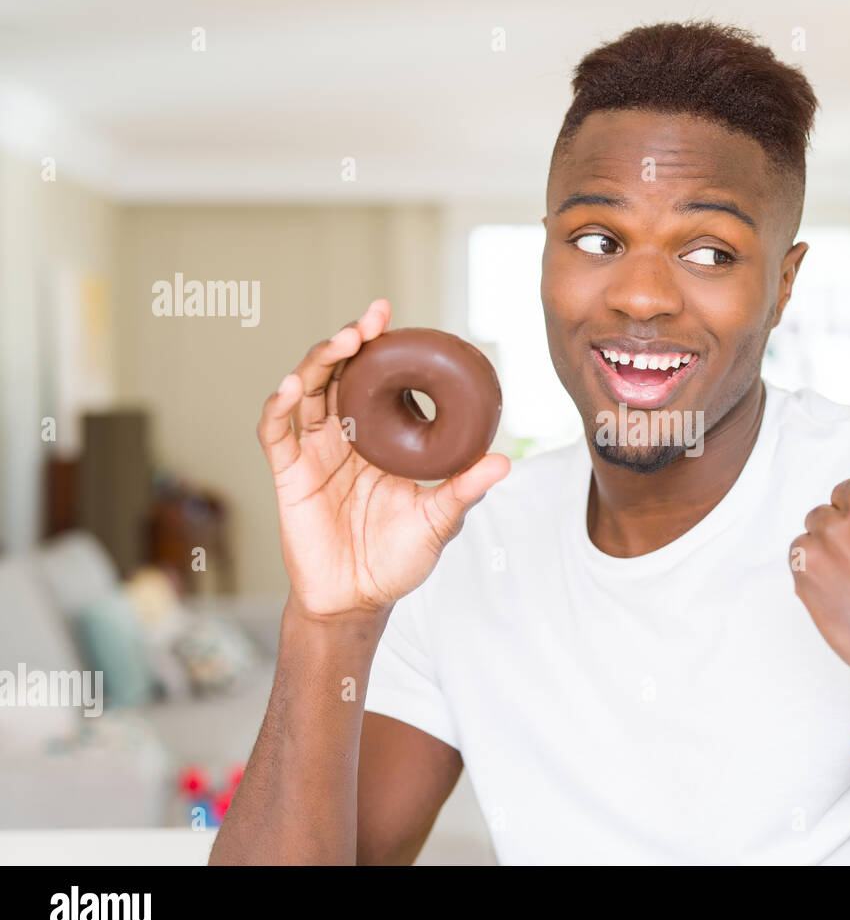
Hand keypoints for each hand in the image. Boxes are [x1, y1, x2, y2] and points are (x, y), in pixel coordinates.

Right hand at [256, 300, 509, 619]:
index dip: (380, 349)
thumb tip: (503, 462)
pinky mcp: (289, 475)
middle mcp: (344, 437)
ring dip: (319, 362)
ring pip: (306, 393)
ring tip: (341, 343)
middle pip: (338, 375)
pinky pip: (276, 434)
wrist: (358, 600)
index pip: (375, 381)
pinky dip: (279, 407)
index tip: (393, 319)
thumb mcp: (439, 520)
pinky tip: (292, 388)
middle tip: (371, 320)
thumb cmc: (398, 559)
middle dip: (350, 343)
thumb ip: (464, 490)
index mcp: (379, 439)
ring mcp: (314, 453)